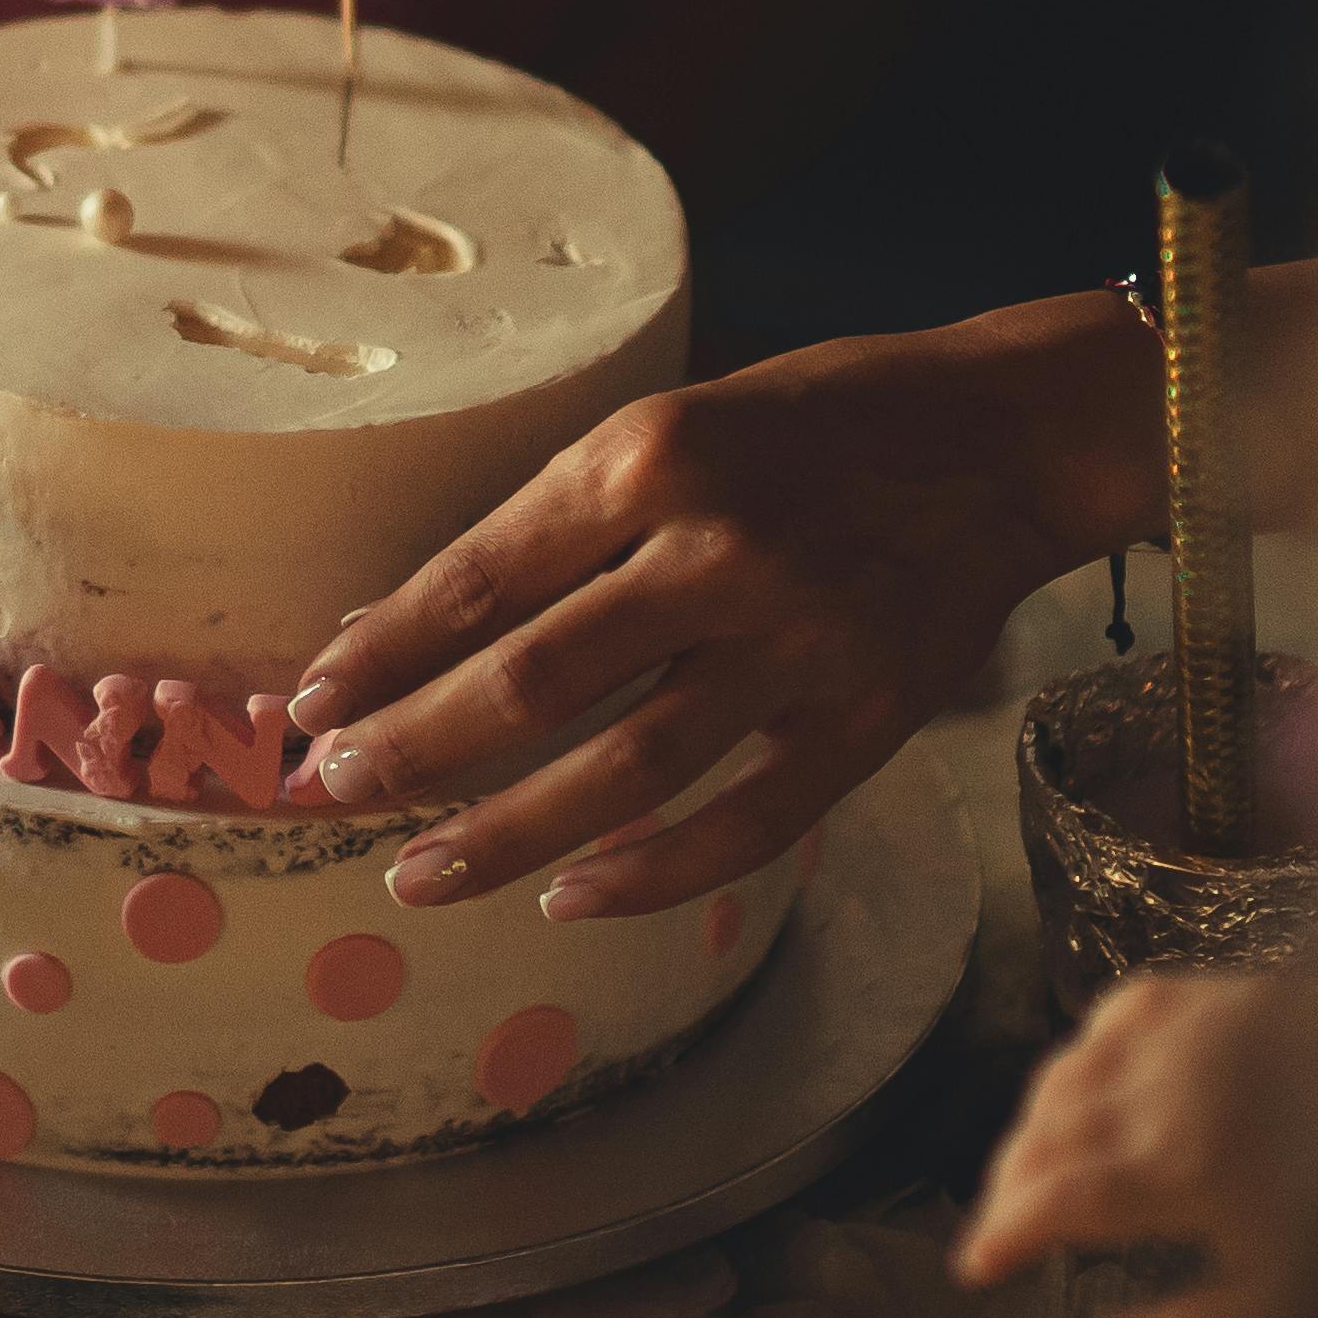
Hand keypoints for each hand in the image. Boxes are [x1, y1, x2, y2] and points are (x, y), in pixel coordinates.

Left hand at [292, 304, 1123, 914]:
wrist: (1006, 436)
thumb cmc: (816, 418)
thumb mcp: (671, 423)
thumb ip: (559, 524)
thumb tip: (412, 623)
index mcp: (650, 458)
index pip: (480, 577)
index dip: (385, 654)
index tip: (311, 704)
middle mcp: (717, 552)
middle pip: (531, 687)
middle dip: (414, 751)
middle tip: (330, 795)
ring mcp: (799, 646)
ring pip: (623, 773)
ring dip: (507, 836)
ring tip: (417, 876)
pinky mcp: (867, 719)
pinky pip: (744, 823)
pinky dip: (652, 875)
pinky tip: (571, 899)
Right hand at [957, 969, 1304, 1317]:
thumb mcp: (1291, 1310)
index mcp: (1181, 1170)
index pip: (1055, 1201)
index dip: (1001, 1232)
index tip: (974, 1267)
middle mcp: (1169, 1090)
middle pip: (1048, 1132)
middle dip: (1009, 1182)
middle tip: (998, 1225)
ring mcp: (1192, 1035)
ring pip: (1072, 1069)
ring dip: (1036, 1119)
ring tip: (1029, 1164)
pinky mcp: (1222, 998)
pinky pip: (1122, 1012)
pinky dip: (1088, 1046)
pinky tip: (1089, 1073)